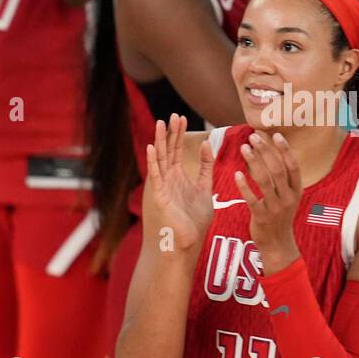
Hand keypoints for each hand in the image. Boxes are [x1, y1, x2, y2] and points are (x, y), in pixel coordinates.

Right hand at [146, 114, 213, 252]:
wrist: (187, 243)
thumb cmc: (194, 221)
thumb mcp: (205, 188)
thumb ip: (206, 168)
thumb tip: (206, 145)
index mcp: (177, 177)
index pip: (176, 151)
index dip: (179, 134)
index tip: (183, 118)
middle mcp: (167, 179)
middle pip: (168, 151)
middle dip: (171, 133)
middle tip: (174, 115)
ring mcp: (162, 187)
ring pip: (160, 159)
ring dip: (160, 141)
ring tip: (161, 123)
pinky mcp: (159, 196)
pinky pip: (155, 175)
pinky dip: (153, 161)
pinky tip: (151, 147)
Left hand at [234, 131, 301, 272]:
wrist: (278, 244)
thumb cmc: (279, 216)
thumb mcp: (288, 197)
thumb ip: (283, 179)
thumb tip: (273, 153)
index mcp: (297, 191)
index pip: (292, 165)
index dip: (284, 149)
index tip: (275, 134)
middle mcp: (289, 198)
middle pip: (277, 169)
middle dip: (265, 151)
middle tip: (253, 136)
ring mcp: (276, 208)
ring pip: (265, 181)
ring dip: (254, 162)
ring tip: (243, 148)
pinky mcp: (262, 217)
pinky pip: (252, 199)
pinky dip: (244, 186)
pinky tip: (237, 174)